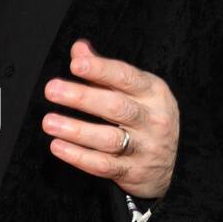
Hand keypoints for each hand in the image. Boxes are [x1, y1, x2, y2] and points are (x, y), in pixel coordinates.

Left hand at [42, 39, 178, 197]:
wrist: (173, 164)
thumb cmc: (146, 118)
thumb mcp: (135, 91)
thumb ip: (104, 72)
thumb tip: (78, 49)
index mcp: (153, 93)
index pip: (126, 77)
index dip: (100, 70)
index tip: (75, 65)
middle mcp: (152, 119)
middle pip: (116, 107)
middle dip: (82, 97)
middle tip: (51, 90)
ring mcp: (144, 147)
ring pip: (109, 138)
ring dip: (77, 130)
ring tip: (49, 121)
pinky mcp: (133, 172)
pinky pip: (103, 165)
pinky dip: (78, 156)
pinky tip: (57, 146)